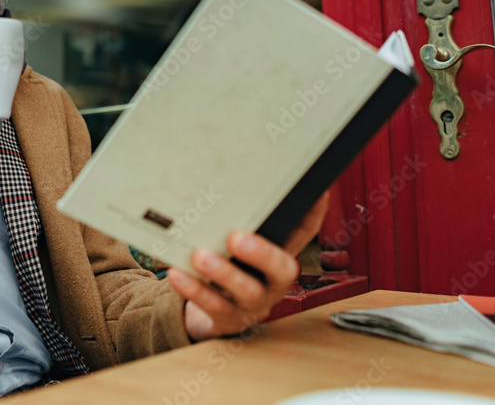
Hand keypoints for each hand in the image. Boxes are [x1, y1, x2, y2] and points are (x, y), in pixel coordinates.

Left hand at [166, 192, 328, 340]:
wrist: (212, 315)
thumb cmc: (230, 269)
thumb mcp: (240, 246)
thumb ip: (244, 220)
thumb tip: (235, 175)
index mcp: (280, 257)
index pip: (304, 232)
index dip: (314, 213)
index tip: (316, 190)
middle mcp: (273, 282)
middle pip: (281, 269)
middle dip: (262, 252)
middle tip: (236, 237)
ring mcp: (253, 304)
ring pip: (246, 291)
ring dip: (223, 272)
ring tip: (200, 256)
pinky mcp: (229, 319)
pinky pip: (213, 306)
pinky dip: (194, 289)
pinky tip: (177, 274)